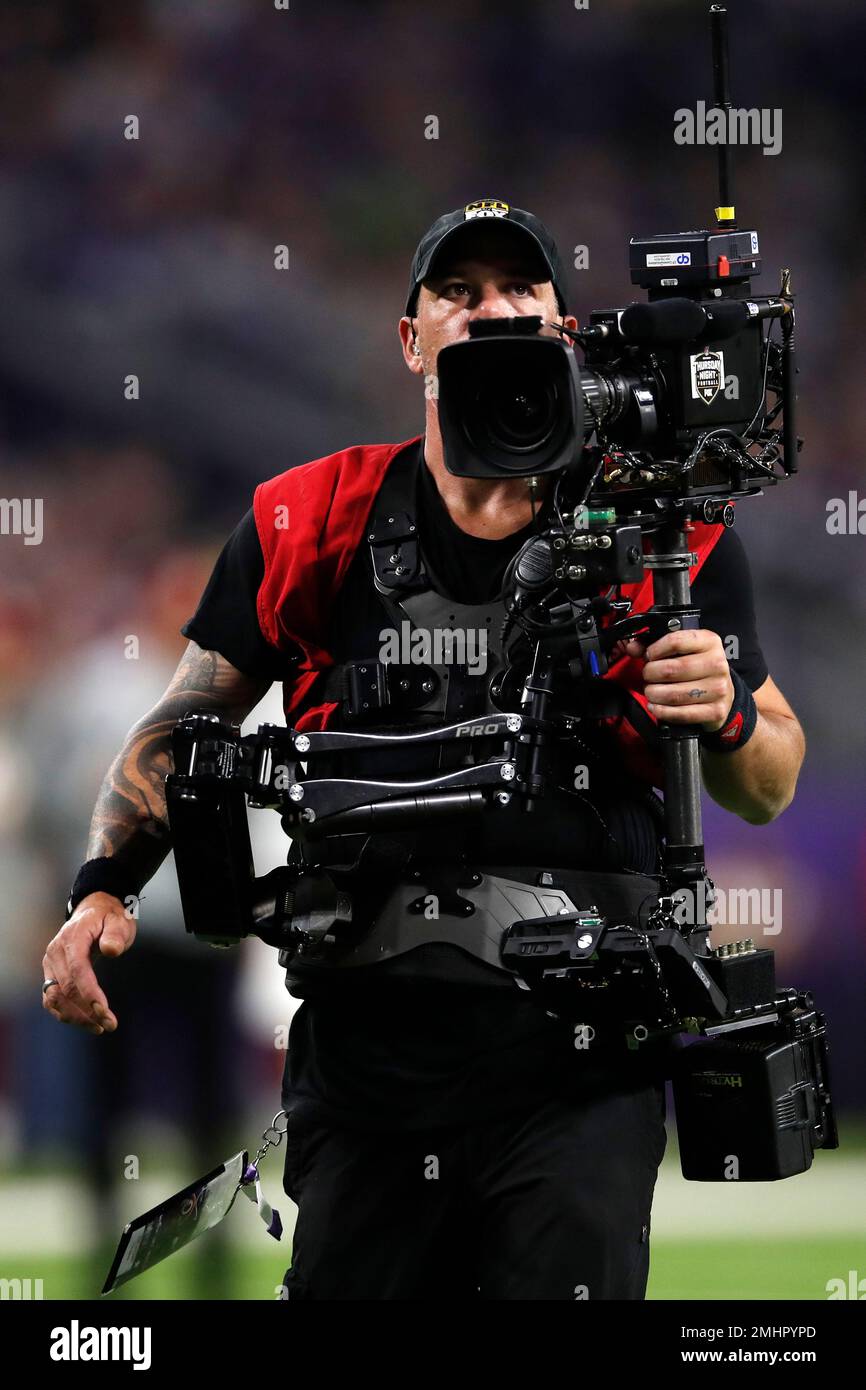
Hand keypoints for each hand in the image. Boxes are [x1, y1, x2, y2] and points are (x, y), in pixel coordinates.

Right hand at [41, 892, 136, 1033]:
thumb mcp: (119, 920)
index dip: (89, 993)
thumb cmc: (109, 917)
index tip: (104, 1011)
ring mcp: (50, 964)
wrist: (93, 911)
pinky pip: (52, 999)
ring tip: (99, 1027)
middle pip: (66, 988)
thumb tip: (111, 950)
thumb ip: (115, 934)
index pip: (77, 970)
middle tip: (110, 1024)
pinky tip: (85, 1021)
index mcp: (72, 937)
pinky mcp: (50, 974)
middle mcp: (55, 951)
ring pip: (55, 998)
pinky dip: (65, 1013)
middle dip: (87, 1010)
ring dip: (75, 1016)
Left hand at [619, 629, 734, 731]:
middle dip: (651, 674)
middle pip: (671, 669)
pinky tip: (655, 706)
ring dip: (654, 694)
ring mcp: (718, 689)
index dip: (655, 649)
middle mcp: (717, 664)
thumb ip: (655, 646)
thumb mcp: (681, 650)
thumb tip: (632, 647)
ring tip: (651, 692)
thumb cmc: (696, 668)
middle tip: (648, 676)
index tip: (648, 656)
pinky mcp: (715, 711)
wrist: (723, 694)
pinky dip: (662, 711)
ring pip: (674, 694)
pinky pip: (680, 714)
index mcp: (709, 642)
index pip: (675, 641)